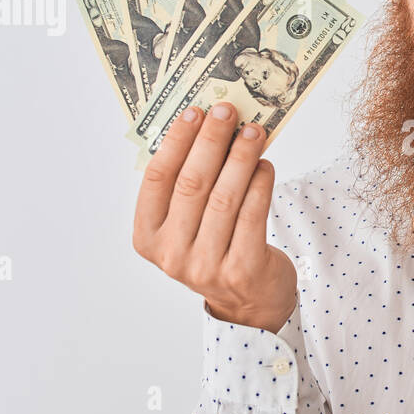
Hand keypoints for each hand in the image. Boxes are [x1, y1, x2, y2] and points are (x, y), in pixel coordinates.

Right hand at [131, 103, 296, 334]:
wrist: (248, 302)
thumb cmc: (216, 249)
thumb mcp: (189, 224)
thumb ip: (189, 186)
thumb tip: (208, 127)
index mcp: (148, 237)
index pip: (158, 180)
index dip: (176, 142)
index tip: (194, 112)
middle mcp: (172, 255)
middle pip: (192, 185)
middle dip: (211, 141)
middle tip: (227, 111)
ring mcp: (205, 266)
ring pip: (224, 198)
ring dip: (240, 157)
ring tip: (253, 132)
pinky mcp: (242, 270)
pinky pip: (252, 215)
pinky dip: (259, 184)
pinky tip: (265, 164)